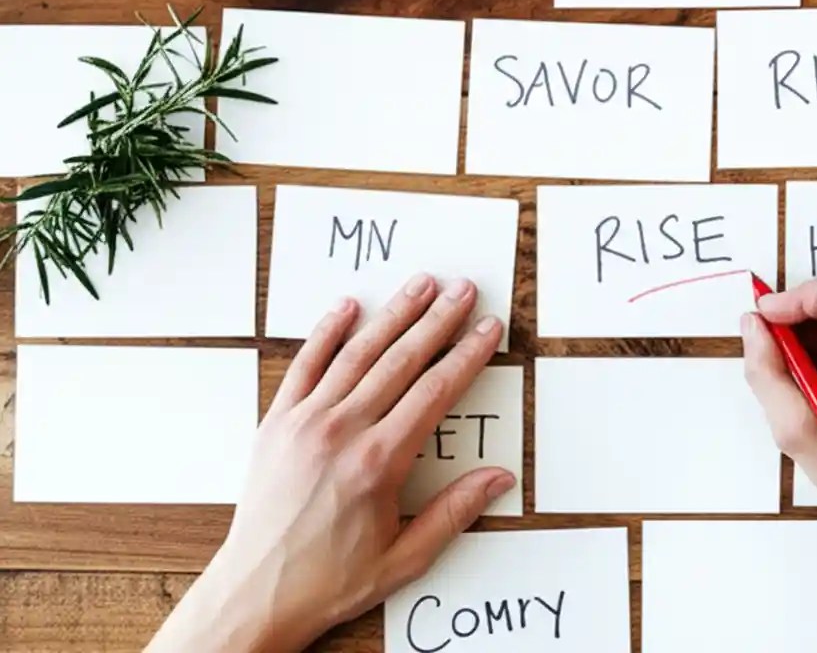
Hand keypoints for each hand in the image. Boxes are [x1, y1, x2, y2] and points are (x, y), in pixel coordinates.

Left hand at [147, 274, 514, 652]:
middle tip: (463, 291)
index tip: (487, 331)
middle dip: (438, 321)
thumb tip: (498, 479)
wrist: (257, 592)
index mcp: (378, 463)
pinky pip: (305, 365)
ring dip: (393, 314)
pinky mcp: (277, 423)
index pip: (434, 392)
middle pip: (401, 361)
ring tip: (420, 284)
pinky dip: (327, 332)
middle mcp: (341, 432)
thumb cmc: (329, 579)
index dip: (466, 356)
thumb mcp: (406, 557)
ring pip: (357, 353)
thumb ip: (455, 512)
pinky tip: (348, 307)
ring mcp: (305, 422)